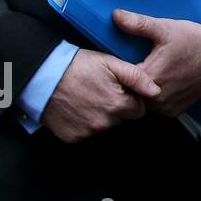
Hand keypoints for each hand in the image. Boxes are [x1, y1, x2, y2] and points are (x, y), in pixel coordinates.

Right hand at [41, 48, 160, 143]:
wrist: (43, 76)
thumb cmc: (77, 66)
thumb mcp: (111, 63)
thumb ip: (137, 78)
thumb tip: (156, 92)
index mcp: (117, 105)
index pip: (138, 110)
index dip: (131, 99)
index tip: (120, 90)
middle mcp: (104, 123)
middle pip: (122, 119)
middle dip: (117, 108)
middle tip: (102, 92)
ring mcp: (87, 132)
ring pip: (104, 126)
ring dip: (101, 116)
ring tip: (88, 97)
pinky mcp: (72, 137)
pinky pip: (86, 132)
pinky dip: (84, 123)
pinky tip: (77, 108)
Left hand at [114, 9, 200, 117]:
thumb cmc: (195, 39)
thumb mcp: (165, 28)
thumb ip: (138, 24)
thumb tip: (115, 15)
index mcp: (150, 76)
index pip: (120, 78)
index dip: (117, 69)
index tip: (119, 60)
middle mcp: (157, 97)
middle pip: (130, 92)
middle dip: (129, 81)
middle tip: (137, 64)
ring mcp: (167, 107)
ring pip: (142, 102)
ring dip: (141, 91)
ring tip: (149, 73)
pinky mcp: (176, 111)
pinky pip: (156, 107)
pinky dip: (155, 98)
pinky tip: (161, 82)